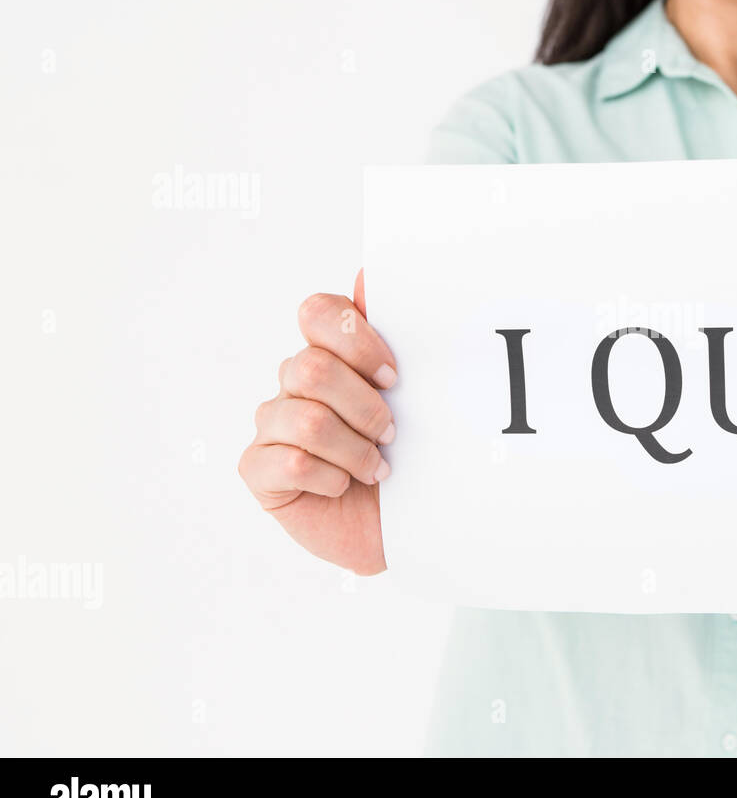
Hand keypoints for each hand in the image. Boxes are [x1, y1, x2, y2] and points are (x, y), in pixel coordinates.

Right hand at [238, 270, 393, 572]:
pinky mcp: (258, 469)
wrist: (406, 525)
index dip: (356, 338)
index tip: (394, 376)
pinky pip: (289, 462)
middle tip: (392, 433)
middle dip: (364, 406)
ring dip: (355, 450)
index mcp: (329, 353)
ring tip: (377, 469)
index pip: (318, 311)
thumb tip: (369, 272)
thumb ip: (396, 335)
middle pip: (312, 366)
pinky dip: (331, 477)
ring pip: (307, 419)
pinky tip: (343, 487)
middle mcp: (293, 382)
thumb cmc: (411, 457)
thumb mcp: (417, 397)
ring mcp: (272, 424)